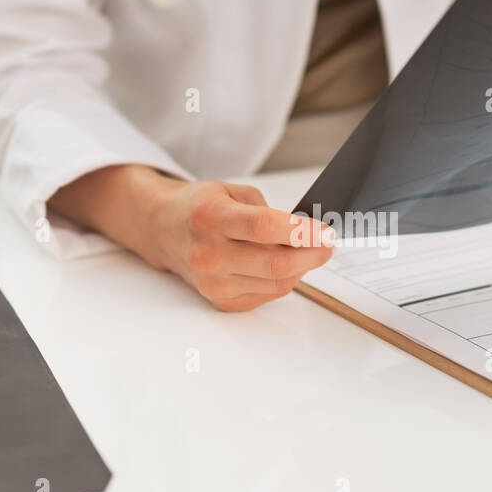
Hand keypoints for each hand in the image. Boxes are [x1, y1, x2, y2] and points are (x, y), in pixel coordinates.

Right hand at [50, 164, 334, 310]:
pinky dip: (283, 281)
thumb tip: (307, 233)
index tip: (325, 231)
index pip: (263, 227)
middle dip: (311, 255)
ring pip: (276, 284)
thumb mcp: (231, 191)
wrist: (164, 230)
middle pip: (274, 263)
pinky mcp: (220, 300)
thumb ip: (267, 209)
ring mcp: (212, 282)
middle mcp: (208, 253)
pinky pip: (266, 295)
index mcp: (210, 217)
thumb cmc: (200, 207)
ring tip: (307, 252)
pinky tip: (284, 265)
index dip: (301, 231)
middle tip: (327, 245)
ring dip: (300, 269)